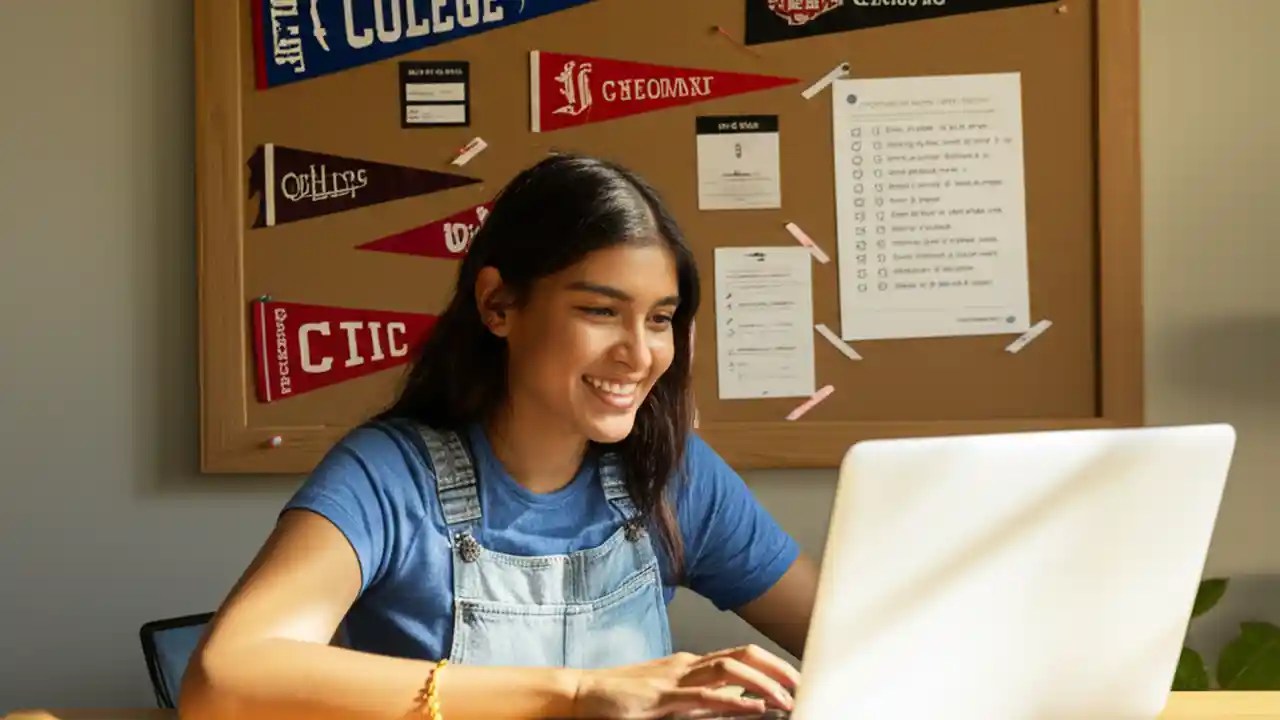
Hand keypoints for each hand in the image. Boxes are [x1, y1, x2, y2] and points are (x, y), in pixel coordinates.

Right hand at [571, 645, 798, 718]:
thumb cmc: (622, 698)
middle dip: (777, 668)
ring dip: (763, 684)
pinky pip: (703, 696)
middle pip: (743, 655)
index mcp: (691, 664)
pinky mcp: (660, 697)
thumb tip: (741, 701)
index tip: (796, 678)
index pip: (741, 655)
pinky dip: (732, 701)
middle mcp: (687, 665)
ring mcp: (674, 678)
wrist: (582, 694)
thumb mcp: (671, 697)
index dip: (773, 664)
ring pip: (729, 670)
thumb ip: (704, 698)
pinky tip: (754, 708)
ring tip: (786, 699)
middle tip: (803, 685)